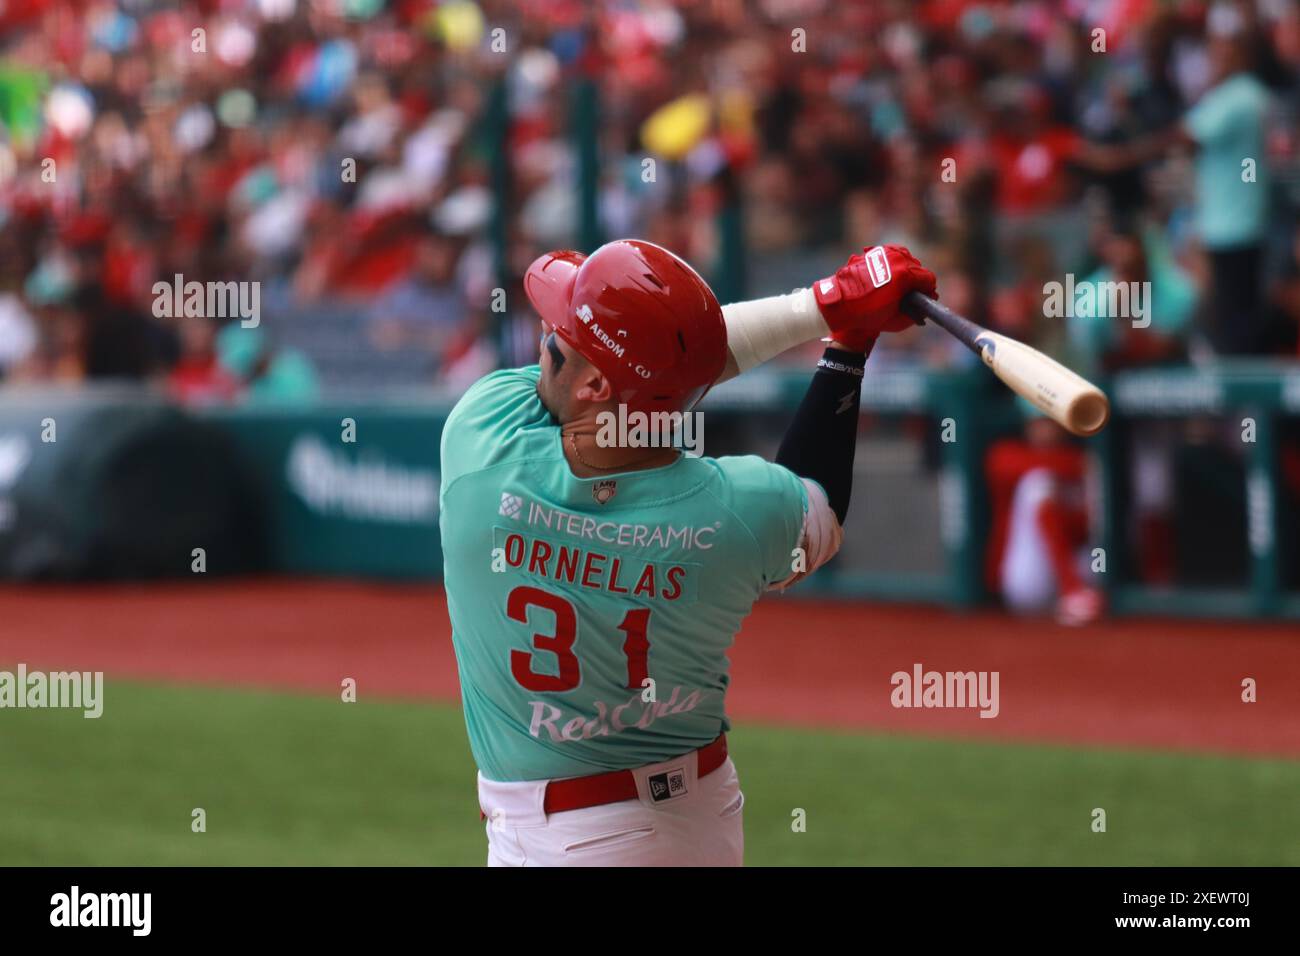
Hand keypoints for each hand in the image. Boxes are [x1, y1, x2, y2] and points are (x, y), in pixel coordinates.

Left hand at [814, 245, 937, 351]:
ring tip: (901, 285)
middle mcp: (896, 259)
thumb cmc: (866, 314)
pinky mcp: (875, 251)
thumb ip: (915, 315)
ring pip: (907, 259)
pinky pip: (893, 255)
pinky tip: (891, 275)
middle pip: (918, 268)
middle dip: (918, 281)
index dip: (928, 291)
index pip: (928, 279)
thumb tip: (925, 309)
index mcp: (904, 274)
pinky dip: (896, 264)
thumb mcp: (895, 320)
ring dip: (907, 271)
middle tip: (912, 294)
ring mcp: (885, 253)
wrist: (840, 303)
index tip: (925, 298)